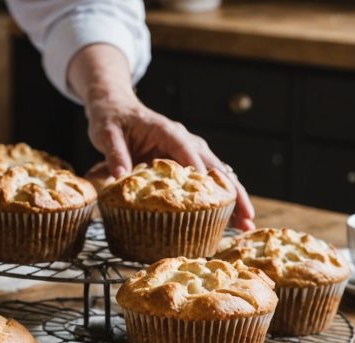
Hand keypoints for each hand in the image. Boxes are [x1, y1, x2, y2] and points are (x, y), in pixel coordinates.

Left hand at [68, 44, 254, 229]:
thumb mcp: (106, 134)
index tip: (217, 197)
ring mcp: (188, 150)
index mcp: (168, 132)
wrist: (115, 107)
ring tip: (246, 223)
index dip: (205, 175)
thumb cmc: (110, 120)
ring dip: (233, 197)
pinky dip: (219, 196)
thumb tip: (121, 176)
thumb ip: (115, 154)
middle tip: (248, 218)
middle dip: (233, 193)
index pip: (191, 153)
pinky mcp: (186, 160)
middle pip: (215, 167)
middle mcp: (185, 140)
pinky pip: (207, 179)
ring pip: (217, 174)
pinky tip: (230, 216)